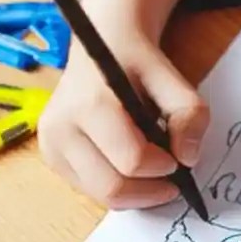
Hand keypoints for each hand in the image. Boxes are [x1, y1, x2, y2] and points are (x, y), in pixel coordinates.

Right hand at [38, 24, 208, 208]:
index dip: (164, 167)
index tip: (179, 159)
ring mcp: (51, 146)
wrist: (101, 46)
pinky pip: (91, 191)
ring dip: (135, 193)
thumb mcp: (171, 76)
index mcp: (89, 105)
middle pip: (111, 187)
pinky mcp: (52, 158)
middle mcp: (60, 128)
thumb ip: (189, 113)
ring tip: (154, 172)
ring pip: (101, 195)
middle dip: (149, 191)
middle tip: (172, 180)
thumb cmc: (135, 61)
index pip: (132, 161)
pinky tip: (131, 168)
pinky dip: (118, 187)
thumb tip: (188, 157)